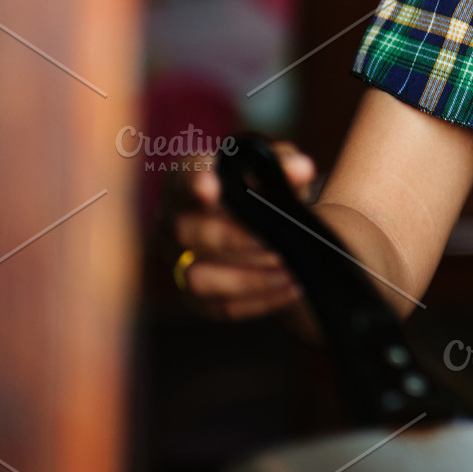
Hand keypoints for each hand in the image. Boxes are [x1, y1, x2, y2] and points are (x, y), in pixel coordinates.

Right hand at [162, 141, 314, 318]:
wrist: (265, 226)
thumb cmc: (263, 189)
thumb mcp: (276, 170)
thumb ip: (286, 165)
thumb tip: (300, 169)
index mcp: (186, 181)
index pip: (180, 178)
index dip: (193, 181)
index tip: (212, 186)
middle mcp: (172, 221)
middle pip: (185, 232)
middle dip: (235, 238)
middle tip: (276, 241)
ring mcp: (178, 262)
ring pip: (198, 277)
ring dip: (249, 277)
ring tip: (289, 268)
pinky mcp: (196, 297)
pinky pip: (221, 306)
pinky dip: (260, 299)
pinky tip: (291, 288)